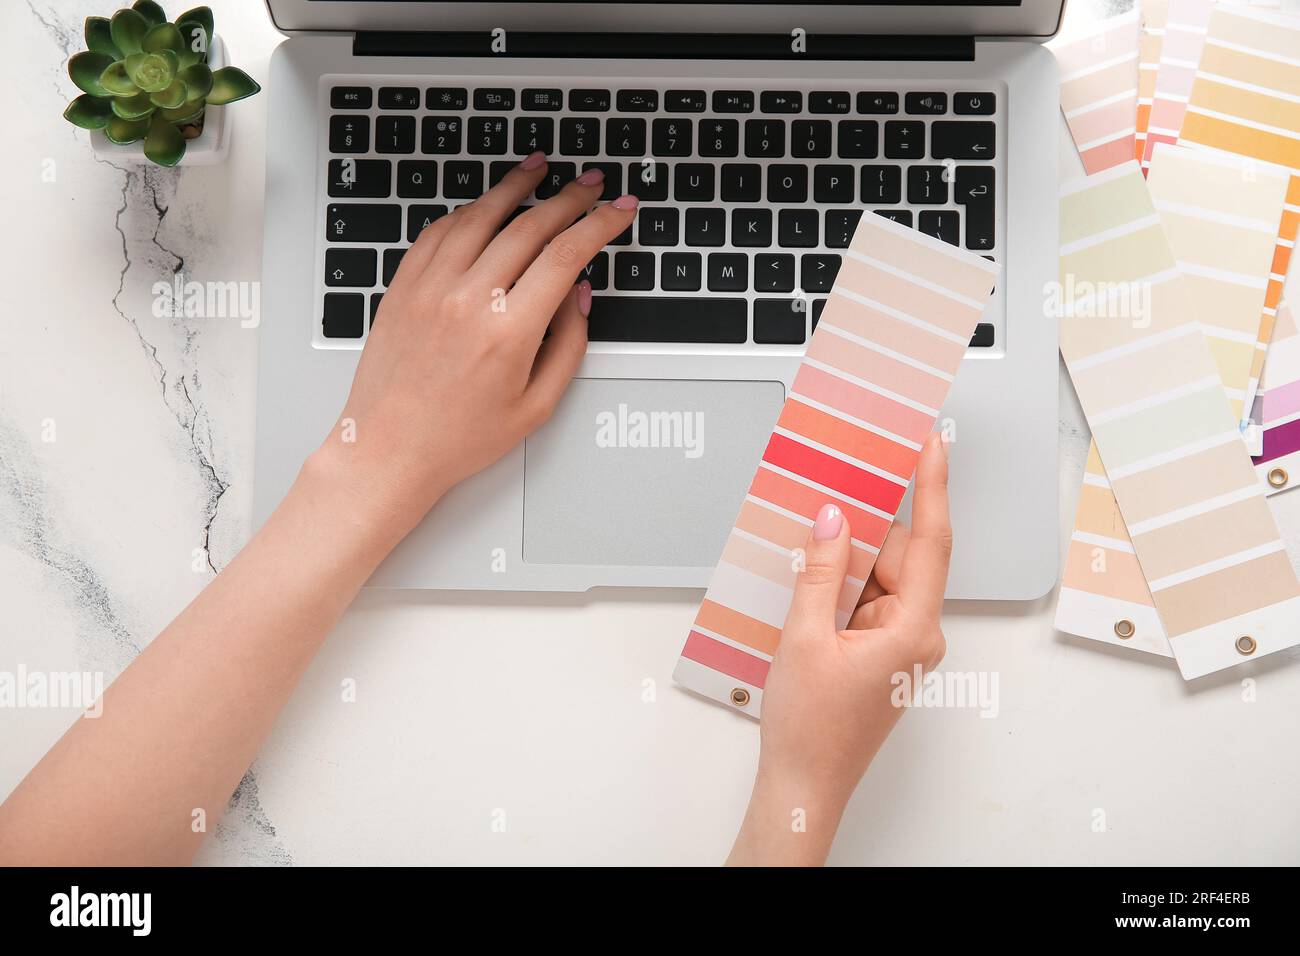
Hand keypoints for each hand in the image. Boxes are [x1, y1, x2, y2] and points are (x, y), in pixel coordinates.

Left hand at [311, 155, 637, 546]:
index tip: (619, 209)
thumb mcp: (536, 406)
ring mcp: (431, 287)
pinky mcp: (403, 286)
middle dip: (570, 197)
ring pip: (481, 215)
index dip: (601, 224)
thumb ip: (569, 345)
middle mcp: (469, 299)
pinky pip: (439, 231)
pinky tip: (484, 204)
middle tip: (592, 182)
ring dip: (516, 186)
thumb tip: (579, 294)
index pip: (567, 255)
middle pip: (530, 225)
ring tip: (540, 168)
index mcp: (509, 331)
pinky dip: (468, 210)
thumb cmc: (457, 438)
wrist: (387, 450)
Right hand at [728, 433, 951, 865]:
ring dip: (845, 564)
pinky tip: (809, 583)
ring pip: (878, 579)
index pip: (930, 541)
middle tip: (832, 491)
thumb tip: (832, 521)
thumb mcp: (805, 636)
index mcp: (913, 628)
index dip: (933, 486)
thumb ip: (820, 571)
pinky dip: (841, 588)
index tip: (932, 445)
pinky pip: (866, 601)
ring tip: (805, 552)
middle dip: (862, 529)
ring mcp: (901, 644)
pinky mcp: (882, 653)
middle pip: (898, 557)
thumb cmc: (811, 729)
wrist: (803, 786)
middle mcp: (917, 633)